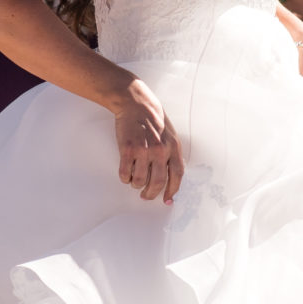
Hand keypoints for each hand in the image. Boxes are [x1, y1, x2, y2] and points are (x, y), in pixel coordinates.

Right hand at [110, 80, 183, 202]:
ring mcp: (143, 150)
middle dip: (151, 194)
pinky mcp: (128, 150)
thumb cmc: (153, 119)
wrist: (136, 104)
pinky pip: (125, 174)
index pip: (177, 175)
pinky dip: (125, 178)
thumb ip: (171, 154)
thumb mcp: (170, 135)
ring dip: (135, 185)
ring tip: (134, 180)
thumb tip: (170, 177)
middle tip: (146, 195)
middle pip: (157, 183)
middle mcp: (160, 151)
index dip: (172, 190)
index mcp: (173, 147)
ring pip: (139, 181)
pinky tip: (126, 173)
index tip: (167, 199)